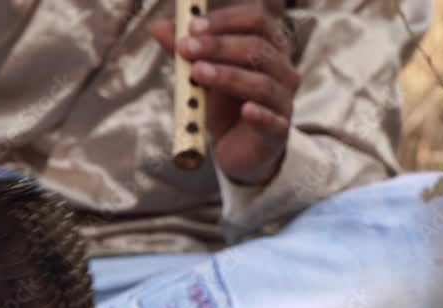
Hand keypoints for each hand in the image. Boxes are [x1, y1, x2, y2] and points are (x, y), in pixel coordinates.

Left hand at [151, 2, 299, 184]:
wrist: (237, 150)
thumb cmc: (224, 106)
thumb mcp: (202, 76)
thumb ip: (185, 53)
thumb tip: (159, 27)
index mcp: (268, 48)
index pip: (256, 21)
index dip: (225, 20)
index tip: (193, 26)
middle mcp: (283, 71)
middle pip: (258, 49)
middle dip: (219, 46)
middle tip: (186, 48)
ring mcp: (283, 102)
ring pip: (262, 84)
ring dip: (229, 76)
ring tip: (197, 73)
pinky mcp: (278, 133)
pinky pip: (272, 121)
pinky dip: (260, 114)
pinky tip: (245, 110)